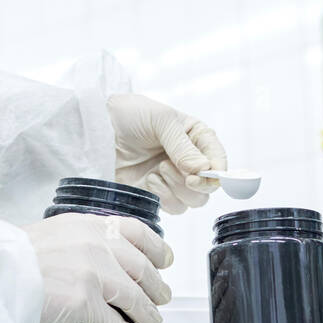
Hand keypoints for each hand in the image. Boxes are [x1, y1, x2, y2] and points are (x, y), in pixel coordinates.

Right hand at [24, 213, 172, 322]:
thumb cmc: (16, 256)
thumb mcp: (55, 232)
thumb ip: (82, 241)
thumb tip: (102, 259)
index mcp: (91, 225)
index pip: (138, 232)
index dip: (157, 249)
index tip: (164, 259)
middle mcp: (98, 246)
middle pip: (143, 268)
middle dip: (157, 286)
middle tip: (161, 296)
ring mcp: (94, 275)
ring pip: (136, 298)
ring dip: (147, 313)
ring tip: (151, 320)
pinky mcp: (85, 304)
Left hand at [107, 93, 227, 213]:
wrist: (103, 126)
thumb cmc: (135, 115)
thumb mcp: (162, 121)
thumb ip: (182, 146)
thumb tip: (202, 170)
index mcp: (199, 139)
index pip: (219, 162)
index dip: (216, 173)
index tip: (198, 175)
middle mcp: (191, 162)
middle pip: (208, 188)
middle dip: (194, 185)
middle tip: (169, 168)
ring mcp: (175, 179)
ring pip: (193, 201)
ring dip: (176, 188)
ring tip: (158, 168)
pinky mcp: (158, 193)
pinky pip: (172, 207)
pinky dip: (162, 196)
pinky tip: (149, 179)